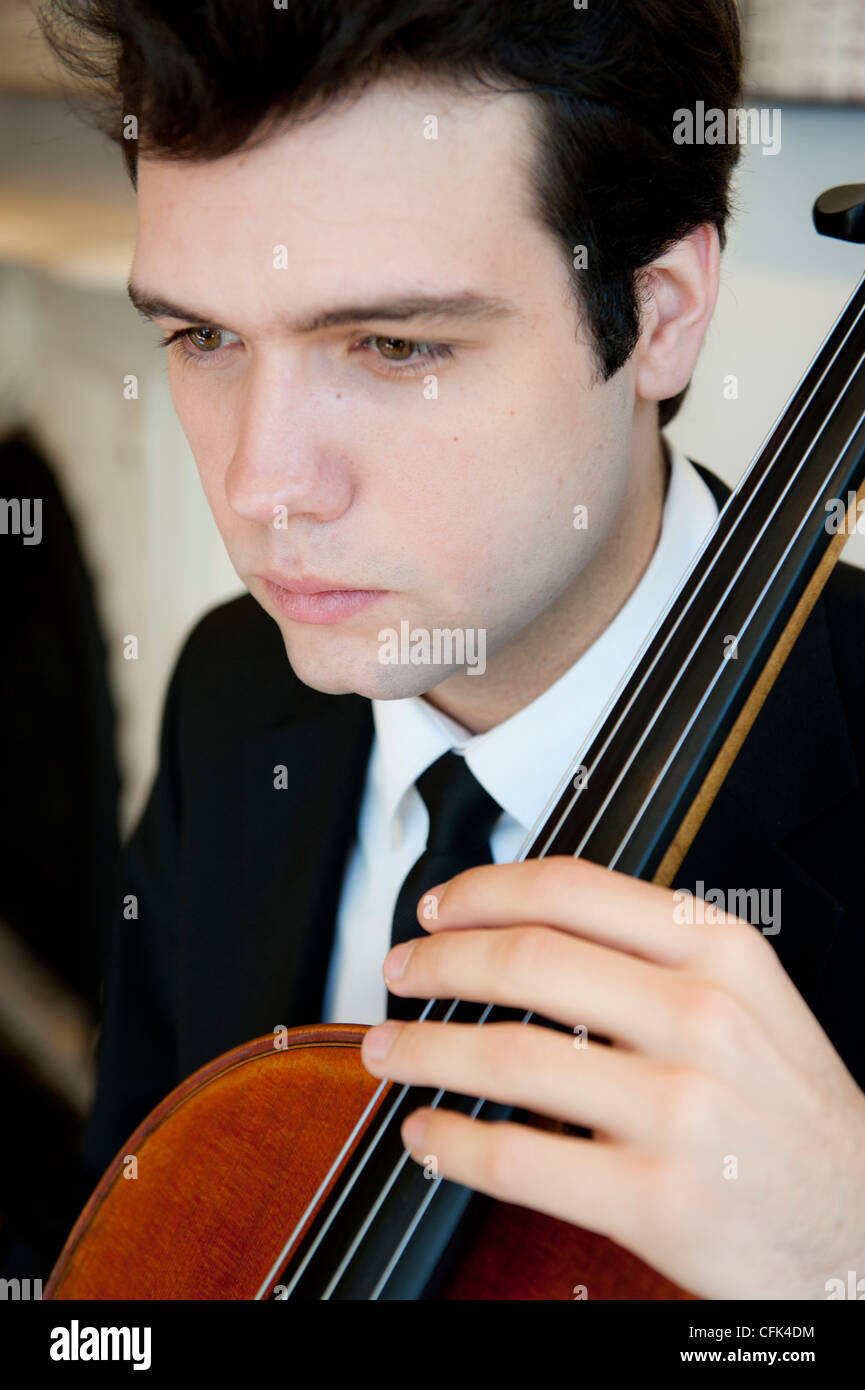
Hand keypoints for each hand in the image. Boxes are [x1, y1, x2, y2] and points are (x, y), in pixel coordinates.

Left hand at [360, 856, 864, 1298]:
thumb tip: (523, 930)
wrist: (857, 1225)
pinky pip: (517, 1160)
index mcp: (721, 953)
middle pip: (526, 963)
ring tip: (390, 1050)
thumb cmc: (787, 1109)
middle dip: (437, 963)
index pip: (572, 890)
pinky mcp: (655, 1198)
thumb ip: (651, 955)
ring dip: (425, 1049)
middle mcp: (701, 1019)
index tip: (437, 907)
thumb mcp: (747, 999)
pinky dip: (451, 1143)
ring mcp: (680, 1110)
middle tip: (399, 972)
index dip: (483, 891)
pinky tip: (429, 1133)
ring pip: (507, 1058)